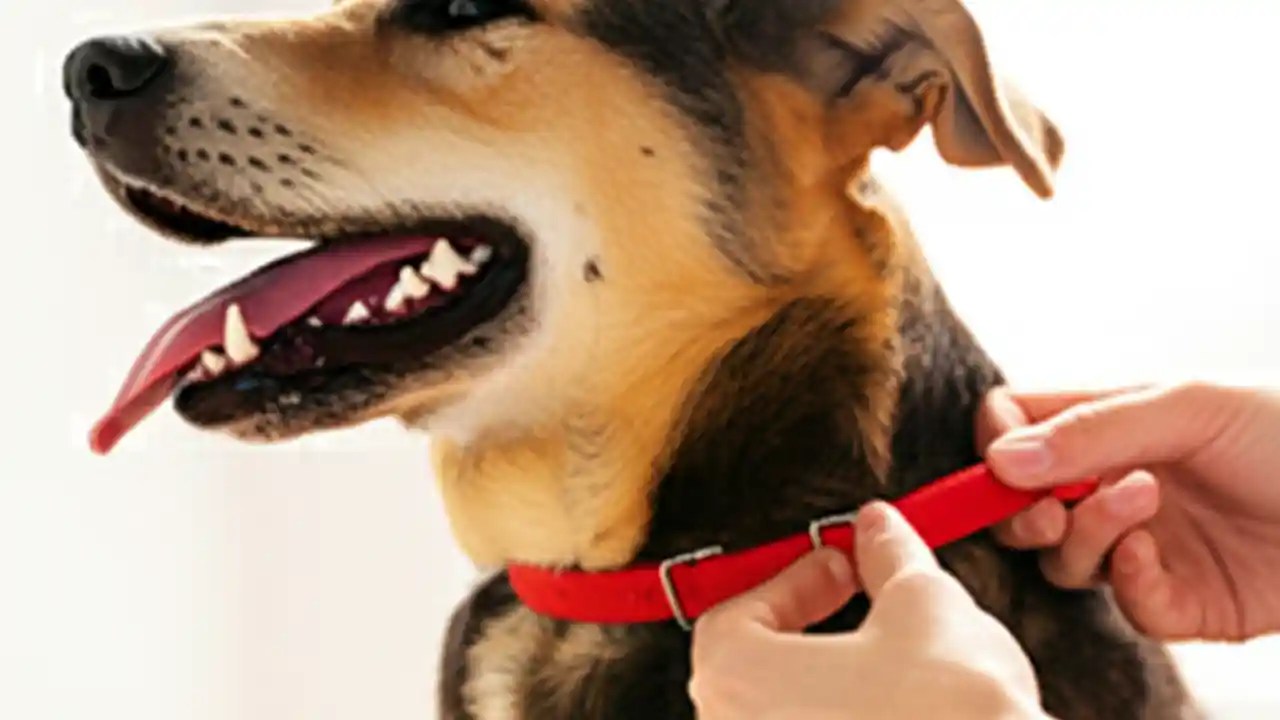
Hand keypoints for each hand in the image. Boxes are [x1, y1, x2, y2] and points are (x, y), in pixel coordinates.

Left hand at [688, 502, 1049, 719]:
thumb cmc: (950, 711)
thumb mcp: (922, 604)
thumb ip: (887, 558)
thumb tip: (879, 533)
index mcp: (737, 682)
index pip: (734, 618)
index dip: (791, 582)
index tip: (836, 569)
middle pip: (750, 673)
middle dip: (804, 630)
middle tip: (855, 603)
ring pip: (784, 717)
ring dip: (824, 685)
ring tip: (886, 662)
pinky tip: (899, 711)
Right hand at [979, 381, 1279, 641]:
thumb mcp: (1191, 407)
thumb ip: (1092, 429)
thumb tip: (1000, 460)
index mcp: (1109, 424)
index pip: (1015, 427)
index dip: (995, 447)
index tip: (1005, 465)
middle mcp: (1114, 483)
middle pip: (1022, 507)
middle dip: (1020, 512)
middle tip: (1050, 509)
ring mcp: (1145, 543)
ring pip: (1065, 561)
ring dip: (1088, 535)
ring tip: (1143, 503)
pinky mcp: (1180, 600)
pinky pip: (1125, 605)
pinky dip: (1129, 582)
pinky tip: (1155, 553)